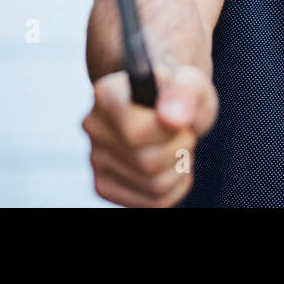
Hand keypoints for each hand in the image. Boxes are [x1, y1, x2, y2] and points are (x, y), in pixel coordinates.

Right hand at [83, 65, 217, 206]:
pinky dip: (175, 186)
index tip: (177, 115)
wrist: (168, 102)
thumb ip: (184, 93)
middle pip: (148, 163)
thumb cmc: (177, 90)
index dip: (169, 131)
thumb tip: (173, 118)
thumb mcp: (190, 81)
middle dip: (180, 148)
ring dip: (180, 166)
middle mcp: (93, 126)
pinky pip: (153, 202)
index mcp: (107, 94)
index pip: (136, 133)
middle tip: (181, 129)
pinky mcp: (104, 185)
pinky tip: (171, 163)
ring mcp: (95, 159)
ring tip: (175, 142)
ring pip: (154, 186)